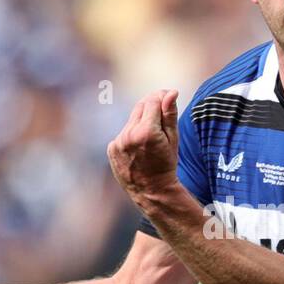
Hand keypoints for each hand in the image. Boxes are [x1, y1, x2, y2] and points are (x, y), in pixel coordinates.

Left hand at [107, 89, 180, 205]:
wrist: (151, 191)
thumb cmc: (166, 165)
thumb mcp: (173, 139)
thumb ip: (170, 114)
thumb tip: (171, 93)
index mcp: (146, 131)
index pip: (152, 100)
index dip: (161, 97)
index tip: (169, 97)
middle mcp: (129, 134)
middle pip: (140, 106)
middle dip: (151, 106)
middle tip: (162, 114)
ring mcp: (117, 142)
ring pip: (131, 120)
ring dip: (141, 122)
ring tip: (151, 140)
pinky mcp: (111, 148)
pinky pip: (123, 133)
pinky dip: (131, 135)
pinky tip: (140, 149)